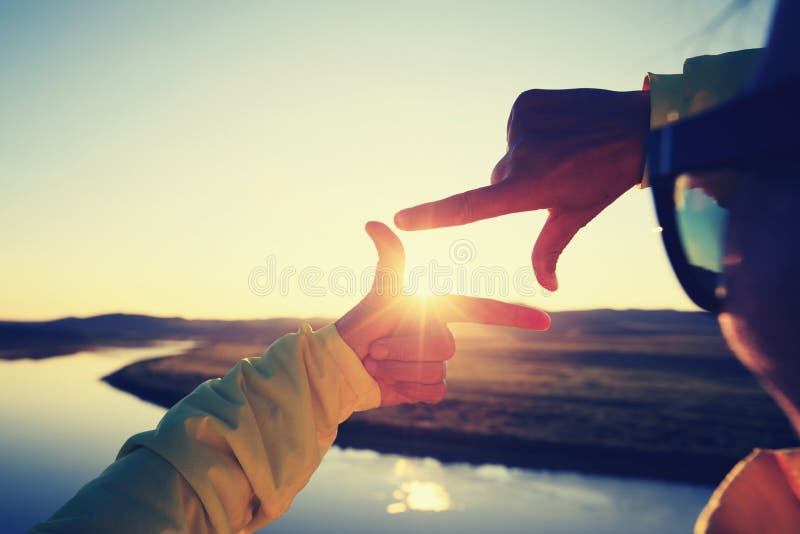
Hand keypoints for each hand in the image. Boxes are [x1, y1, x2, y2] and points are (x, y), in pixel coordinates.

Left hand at [336, 221, 549, 406]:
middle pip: (445, 345)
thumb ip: (389, 258)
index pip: (485, 311)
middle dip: (403, 345)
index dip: (515, 316)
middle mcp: (443, 335)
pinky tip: (389, 382)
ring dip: (399, 366)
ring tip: (377, 360)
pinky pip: (432, 391)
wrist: (342, 365)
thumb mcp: (380, 292)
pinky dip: (406, 387)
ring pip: (435, 370)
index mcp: (440, 310)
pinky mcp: (429, 389)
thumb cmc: (361, 324)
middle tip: (377, 345)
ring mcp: (437, 364)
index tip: (546, 321)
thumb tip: (375, 222)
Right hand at [394, 89, 649, 290]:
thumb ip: (550, 250)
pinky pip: (517, 125)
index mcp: (529, 189)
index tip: (401, 220)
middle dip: (518, 182)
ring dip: (529, 154)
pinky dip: (533, 128)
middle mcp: (520, 157)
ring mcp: (521, 126)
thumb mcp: (577, 214)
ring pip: (509, 152)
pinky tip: (562, 126)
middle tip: (559, 173)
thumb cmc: (607, 177)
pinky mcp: (525, 103)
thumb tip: (548, 287)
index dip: (433, 216)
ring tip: (566, 148)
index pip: (470, 207)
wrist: (639, 124)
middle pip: (497, 179)